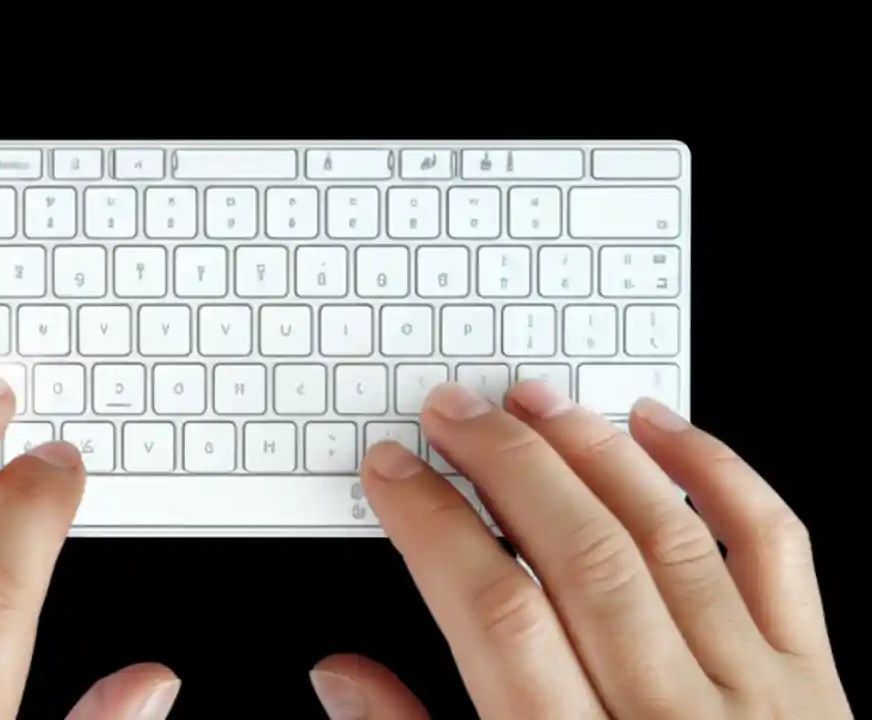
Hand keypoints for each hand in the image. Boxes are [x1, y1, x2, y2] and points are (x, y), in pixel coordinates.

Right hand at [311, 380, 851, 718]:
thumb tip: (341, 678)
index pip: (495, 615)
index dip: (432, 526)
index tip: (393, 473)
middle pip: (579, 556)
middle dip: (504, 464)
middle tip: (452, 412)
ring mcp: (755, 698)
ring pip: (666, 538)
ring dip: (591, 452)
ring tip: (532, 402)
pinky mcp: (814, 683)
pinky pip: (773, 551)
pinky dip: (718, 473)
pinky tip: (660, 428)